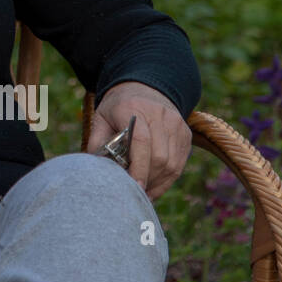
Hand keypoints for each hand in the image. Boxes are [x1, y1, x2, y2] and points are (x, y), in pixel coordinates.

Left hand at [85, 81, 191, 199]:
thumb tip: (96, 170)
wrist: (144, 88)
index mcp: (134, 108)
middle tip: (132, 192)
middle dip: (146, 179)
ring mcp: (176, 124)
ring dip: (157, 183)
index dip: (138, 166)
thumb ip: (97, 141)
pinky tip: (153, 187)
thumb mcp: (101, 117)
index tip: (134, 186)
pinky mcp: (186, 135)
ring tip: (142, 193)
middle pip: (159, 156)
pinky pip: (179, 164)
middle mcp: (159, 115)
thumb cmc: (118, 108)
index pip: (141, 140)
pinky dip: (166, 180)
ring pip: (172, 164)